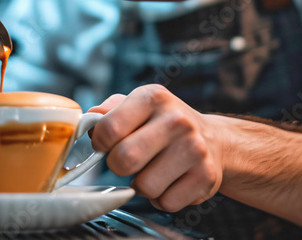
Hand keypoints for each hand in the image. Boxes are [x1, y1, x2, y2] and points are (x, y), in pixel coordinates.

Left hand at [87, 84, 222, 211]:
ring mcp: (195, 149)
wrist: (213, 139)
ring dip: (142, 185)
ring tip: (153, 170)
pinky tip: (171, 182)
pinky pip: (166, 202)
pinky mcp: (206, 176)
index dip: (100, 143)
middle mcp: (177, 121)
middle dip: (119, 166)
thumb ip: (108, 112)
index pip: (109, 128)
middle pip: (124, 160)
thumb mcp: (138, 106)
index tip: (106, 145)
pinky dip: (162, 199)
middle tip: (129, 161)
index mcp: (153, 98)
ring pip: (144, 186)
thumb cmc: (165, 125)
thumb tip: (88, 122)